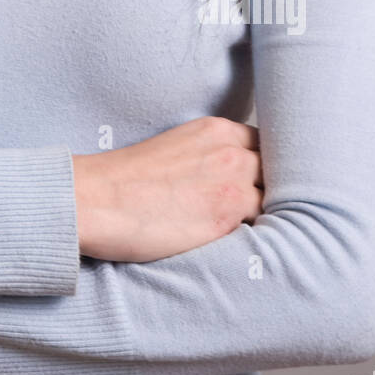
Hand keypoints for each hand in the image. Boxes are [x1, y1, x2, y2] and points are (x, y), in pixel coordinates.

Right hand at [73, 115, 263, 262]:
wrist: (94, 199)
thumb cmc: (124, 181)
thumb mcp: (175, 150)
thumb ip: (209, 158)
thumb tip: (231, 183)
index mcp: (215, 129)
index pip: (269, 145)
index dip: (270, 168)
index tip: (265, 186)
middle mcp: (229, 148)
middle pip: (280, 169)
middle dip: (277, 189)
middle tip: (266, 212)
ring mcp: (231, 179)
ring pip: (278, 197)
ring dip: (271, 213)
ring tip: (259, 231)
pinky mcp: (226, 212)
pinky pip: (266, 224)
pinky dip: (262, 234)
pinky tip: (252, 245)